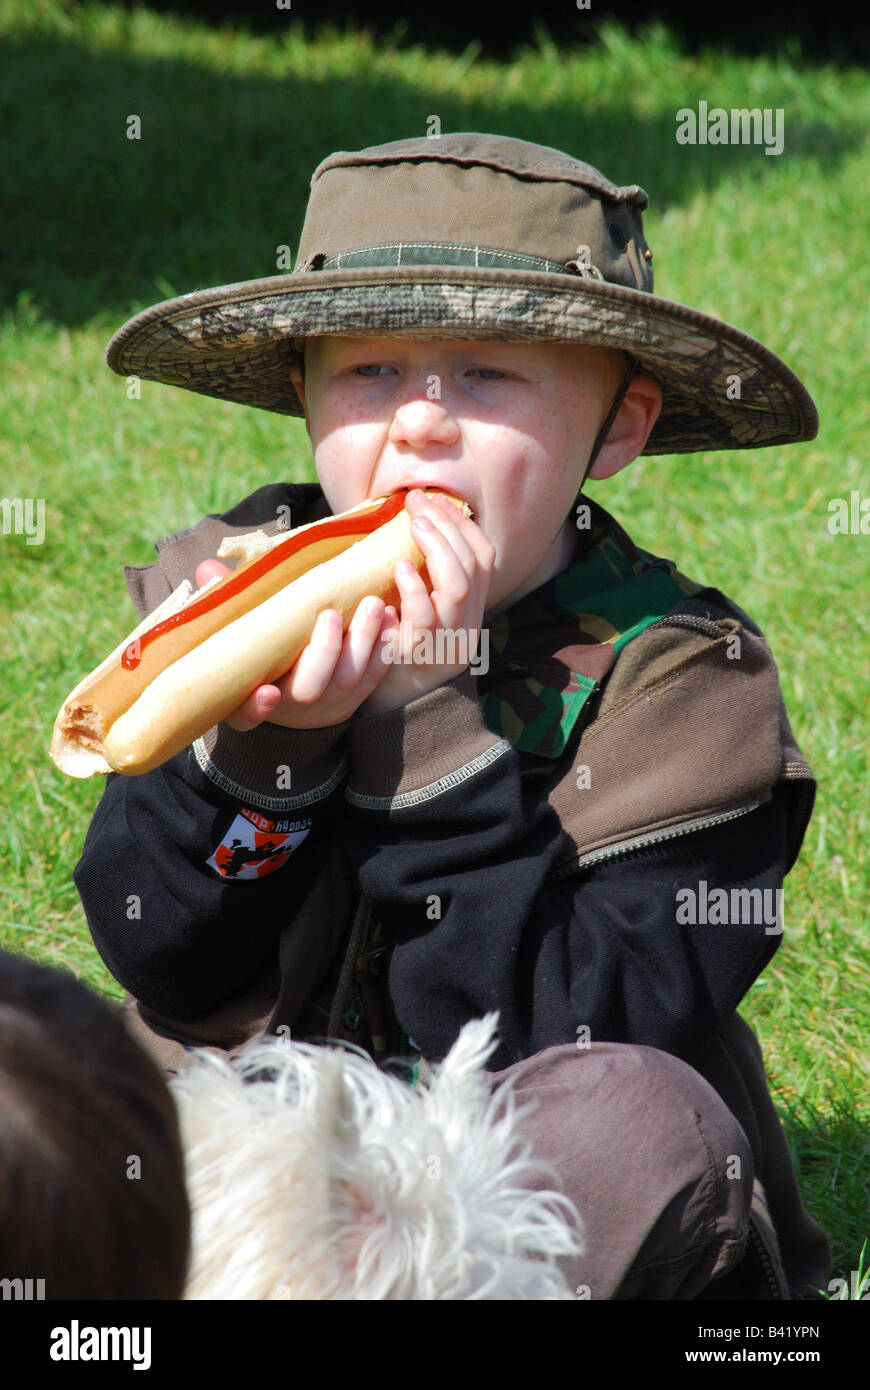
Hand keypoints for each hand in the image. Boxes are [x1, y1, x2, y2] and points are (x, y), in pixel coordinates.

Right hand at [193, 558, 400, 730]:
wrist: (293, 698)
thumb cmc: (258, 657)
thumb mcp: (235, 639)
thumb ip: (222, 608)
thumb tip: (208, 570)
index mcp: (250, 699)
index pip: (245, 714)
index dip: (255, 709)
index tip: (267, 692)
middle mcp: (292, 710)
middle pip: (310, 691)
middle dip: (324, 653)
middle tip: (331, 614)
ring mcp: (328, 706)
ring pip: (350, 681)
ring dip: (363, 643)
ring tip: (373, 605)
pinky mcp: (356, 698)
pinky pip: (375, 677)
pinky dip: (383, 648)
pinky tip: (390, 617)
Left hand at [355, 488, 495, 715]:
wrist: (388, 712)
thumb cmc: (395, 654)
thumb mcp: (417, 614)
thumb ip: (424, 581)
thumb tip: (410, 527)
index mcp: (471, 612)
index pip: (485, 558)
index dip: (463, 524)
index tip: (436, 500)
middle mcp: (467, 626)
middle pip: (475, 565)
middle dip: (448, 525)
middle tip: (417, 501)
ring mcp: (448, 643)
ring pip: (460, 587)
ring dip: (438, 548)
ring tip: (414, 523)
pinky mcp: (420, 658)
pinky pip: (425, 618)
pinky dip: (415, 587)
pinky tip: (401, 567)